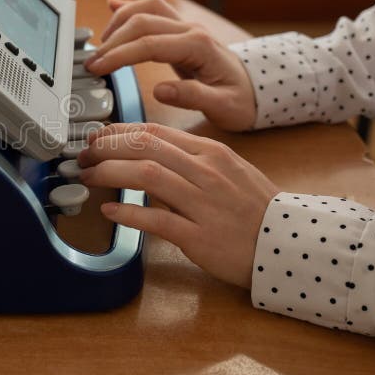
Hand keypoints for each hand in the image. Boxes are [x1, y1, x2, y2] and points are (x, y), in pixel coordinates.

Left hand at [78, 122, 278, 288]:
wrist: (291, 243)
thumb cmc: (254, 208)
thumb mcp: (226, 170)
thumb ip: (188, 160)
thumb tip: (147, 155)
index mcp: (210, 153)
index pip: (154, 132)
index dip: (118, 132)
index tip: (97, 137)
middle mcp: (205, 172)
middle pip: (144, 147)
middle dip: (106, 148)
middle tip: (83, 155)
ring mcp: (203, 203)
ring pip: (146, 176)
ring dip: (109, 173)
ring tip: (89, 176)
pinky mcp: (200, 237)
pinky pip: (158, 220)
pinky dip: (129, 214)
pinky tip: (109, 211)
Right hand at [84, 0, 256, 130]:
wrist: (257, 89)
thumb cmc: (241, 99)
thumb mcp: (223, 107)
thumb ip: (193, 98)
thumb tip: (159, 90)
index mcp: (199, 47)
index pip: (149, 44)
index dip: (120, 55)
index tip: (98, 68)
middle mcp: (190, 30)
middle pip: (142, 22)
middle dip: (112, 41)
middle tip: (92, 63)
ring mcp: (185, 26)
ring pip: (145, 9)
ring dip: (118, 22)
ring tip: (101, 46)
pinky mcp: (180, 29)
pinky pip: (153, 9)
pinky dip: (130, 8)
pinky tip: (112, 7)